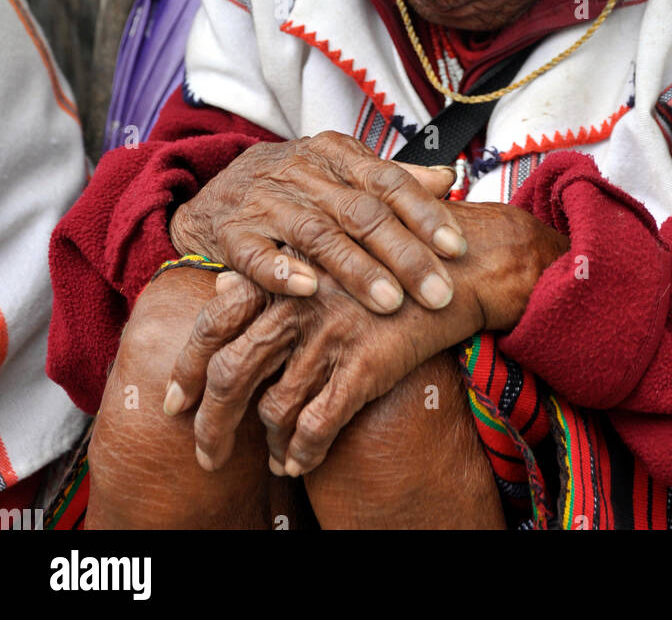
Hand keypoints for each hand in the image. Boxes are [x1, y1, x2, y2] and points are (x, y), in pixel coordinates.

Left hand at [164, 201, 567, 473]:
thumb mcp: (326, 251)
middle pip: (231, 372)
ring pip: (272, 407)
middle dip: (211, 423)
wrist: (456, 264)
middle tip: (206, 455)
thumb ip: (272, 270)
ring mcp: (328, 335)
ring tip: (268, 460)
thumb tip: (222, 284)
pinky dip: (302, 452)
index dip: (187, 368)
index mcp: (282, 274)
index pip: (212, 323)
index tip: (174, 402)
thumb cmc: (388, 255)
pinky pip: (317, 424)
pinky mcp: (363, 365)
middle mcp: (296, 304)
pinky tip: (301, 462)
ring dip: (264, 444)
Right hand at [169, 131, 466, 312]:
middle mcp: (303, 174)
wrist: (213, 193)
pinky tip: (310, 290)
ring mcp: (265, 203)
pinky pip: (256, 253)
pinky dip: (282, 271)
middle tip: (439, 293)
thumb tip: (448, 179)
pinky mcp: (232, 233)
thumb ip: (391, 178)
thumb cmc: (292, 187)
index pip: (388, 181)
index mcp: (335, 155)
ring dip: (356, 269)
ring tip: (391, 303)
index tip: (457, 248)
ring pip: (317, 233)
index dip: (425, 213)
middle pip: (361, 211)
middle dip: (405, 254)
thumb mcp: (339, 171)